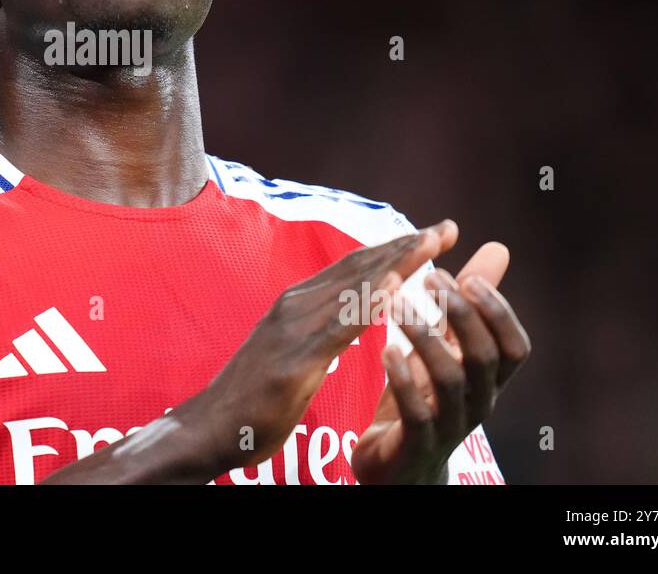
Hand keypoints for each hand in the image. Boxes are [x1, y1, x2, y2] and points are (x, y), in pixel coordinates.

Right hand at [184, 221, 452, 474]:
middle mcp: (294, 305)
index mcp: (296, 303)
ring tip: (430, 246)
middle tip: (446, 229)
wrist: (210, 428)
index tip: (434, 236)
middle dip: (405, 246)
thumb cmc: (253, 396)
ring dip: (395, 264)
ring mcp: (292, 330)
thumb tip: (351, 310)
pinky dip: (367, 305)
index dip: (394, 248)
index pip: (354, 266)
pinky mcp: (294, 361)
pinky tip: (395, 290)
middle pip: (359, 267)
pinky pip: (337, 328)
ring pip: (352, 288)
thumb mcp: (291, 350)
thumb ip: (318, 327)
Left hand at [352, 224, 531, 483]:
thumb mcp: (450, 346)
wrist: (397, 464)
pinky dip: (403, 379)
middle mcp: (478, 402)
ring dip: (426, 337)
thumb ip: (470, 304)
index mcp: (489, 379)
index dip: (497, 312)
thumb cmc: (426, 395)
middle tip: (432, 279)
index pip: (514, 346)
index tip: (465, 277)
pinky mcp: (417, 443)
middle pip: (484, 357)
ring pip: (450, 380)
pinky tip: (385, 350)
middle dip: (461, 315)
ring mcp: (450, 425)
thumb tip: (498, 249)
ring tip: (399, 305)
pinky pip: (417, 412)